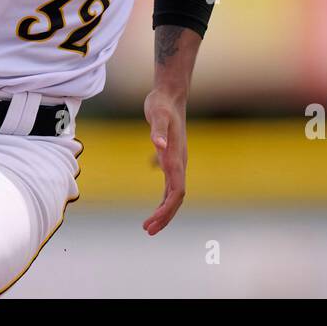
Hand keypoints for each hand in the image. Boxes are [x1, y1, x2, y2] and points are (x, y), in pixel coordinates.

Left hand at [142, 86, 187, 235]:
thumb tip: (157, 146)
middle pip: (176, 198)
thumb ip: (157, 130)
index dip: (165, 210)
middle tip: (148, 230)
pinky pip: (170, 183)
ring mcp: (176, 160)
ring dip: (164, 210)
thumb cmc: (161, 104)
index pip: (176, 193)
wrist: (170, 94)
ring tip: (149, 224)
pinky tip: (156, 202)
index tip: (152, 222)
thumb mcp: (157, 114)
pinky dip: (164, 196)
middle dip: (164, 216)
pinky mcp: (170, 156)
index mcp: (176, 158)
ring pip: (174, 193)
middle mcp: (179, 162)